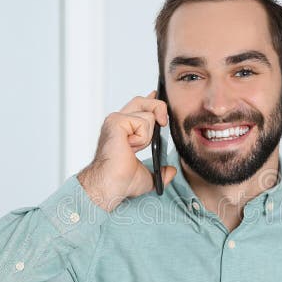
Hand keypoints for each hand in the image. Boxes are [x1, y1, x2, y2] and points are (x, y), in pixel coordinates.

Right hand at [77, 90, 176, 211]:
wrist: (111, 186)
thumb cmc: (121, 182)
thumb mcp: (148, 176)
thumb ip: (160, 172)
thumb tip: (171, 171)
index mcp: (123, 130)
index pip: (139, 107)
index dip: (151, 101)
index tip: (157, 95)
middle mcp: (118, 122)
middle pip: (143, 101)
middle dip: (159, 109)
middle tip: (163, 124)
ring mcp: (116, 120)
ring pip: (148, 113)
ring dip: (148, 134)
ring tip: (134, 148)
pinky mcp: (116, 121)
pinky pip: (142, 122)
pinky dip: (142, 137)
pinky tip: (129, 146)